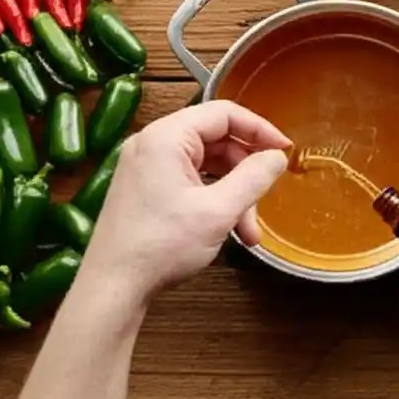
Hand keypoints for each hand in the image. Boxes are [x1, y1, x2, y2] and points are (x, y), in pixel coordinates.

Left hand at [82, 100, 290, 303]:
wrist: (113, 286)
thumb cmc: (160, 246)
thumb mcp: (219, 211)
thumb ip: (253, 178)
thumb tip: (277, 157)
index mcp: (166, 137)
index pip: (224, 113)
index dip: (259, 129)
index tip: (284, 151)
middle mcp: (152, 144)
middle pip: (216, 140)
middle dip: (246, 174)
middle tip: (265, 201)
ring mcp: (145, 166)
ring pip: (205, 166)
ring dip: (233, 194)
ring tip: (248, 232)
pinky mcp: (143, 188)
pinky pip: (188, 181)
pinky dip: (212, 200)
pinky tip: (227, 229)